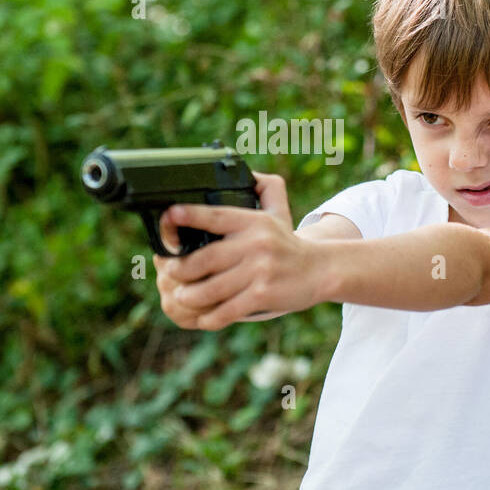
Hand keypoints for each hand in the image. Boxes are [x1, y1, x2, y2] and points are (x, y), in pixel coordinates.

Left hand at [152, 171, 323, 330]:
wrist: (320, 270)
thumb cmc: (286, 244)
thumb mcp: (277, 212)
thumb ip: (264, 189)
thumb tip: (248, 172)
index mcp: (253, 221)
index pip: (215, 214)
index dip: (188, 215)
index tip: (168, 216)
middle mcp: (256, 243)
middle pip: (205, 258)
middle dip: (179, 269)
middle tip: (168, 272)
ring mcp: (260, 270)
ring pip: (212, 288)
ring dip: (190, 295)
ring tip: (181, 296)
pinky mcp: (263, 294)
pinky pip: (228, 309)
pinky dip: (211, 316)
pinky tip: (202, 317)